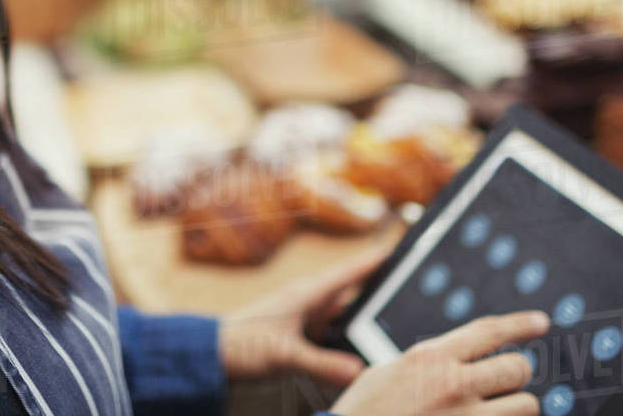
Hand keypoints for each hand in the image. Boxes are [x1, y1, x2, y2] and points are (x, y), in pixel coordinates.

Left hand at [217, 244, 390, 387]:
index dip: (375, 261)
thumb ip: (322, 364)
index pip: (350, 272)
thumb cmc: (242, 345)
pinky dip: (347, 337)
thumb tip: (359, 371)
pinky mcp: (298, 333)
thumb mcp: (285, 355)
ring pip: (343, 314)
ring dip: (363, 317)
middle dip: (378, 291)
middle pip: (352, 292)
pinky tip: (359, 350)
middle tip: (410, 291)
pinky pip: (331, 331)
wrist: (212, 353)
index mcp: (308, 294)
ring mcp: (304, 316)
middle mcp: (309, 300)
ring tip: (392, 322)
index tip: (401, 251)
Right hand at [329, 311, 550, 415]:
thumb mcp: (388, 372)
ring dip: (518, 407)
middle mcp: (453, 385)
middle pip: (517, 368)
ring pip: (526, 406)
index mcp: (430, 358)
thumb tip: (456, 357)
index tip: (541, 323)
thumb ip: (427, 362)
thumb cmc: (363, 413)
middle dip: (517, 373)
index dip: (520, 324)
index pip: (488, 331)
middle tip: (508, 380)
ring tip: (500, 409)